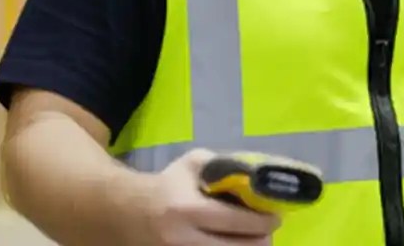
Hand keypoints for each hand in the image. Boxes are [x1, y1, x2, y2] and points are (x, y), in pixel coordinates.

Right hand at [136, 148, 282, 244]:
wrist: (128, 212)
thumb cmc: (167, 185)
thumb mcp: (193, 165)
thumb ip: (224, 167)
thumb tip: (258, 176)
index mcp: (187, 210)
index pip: (237, 222)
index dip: (264, 221)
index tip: (276, 216)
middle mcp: (183, 240)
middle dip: (262, 241)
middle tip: (268, 232)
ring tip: (253, 239)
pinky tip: (235, 244)